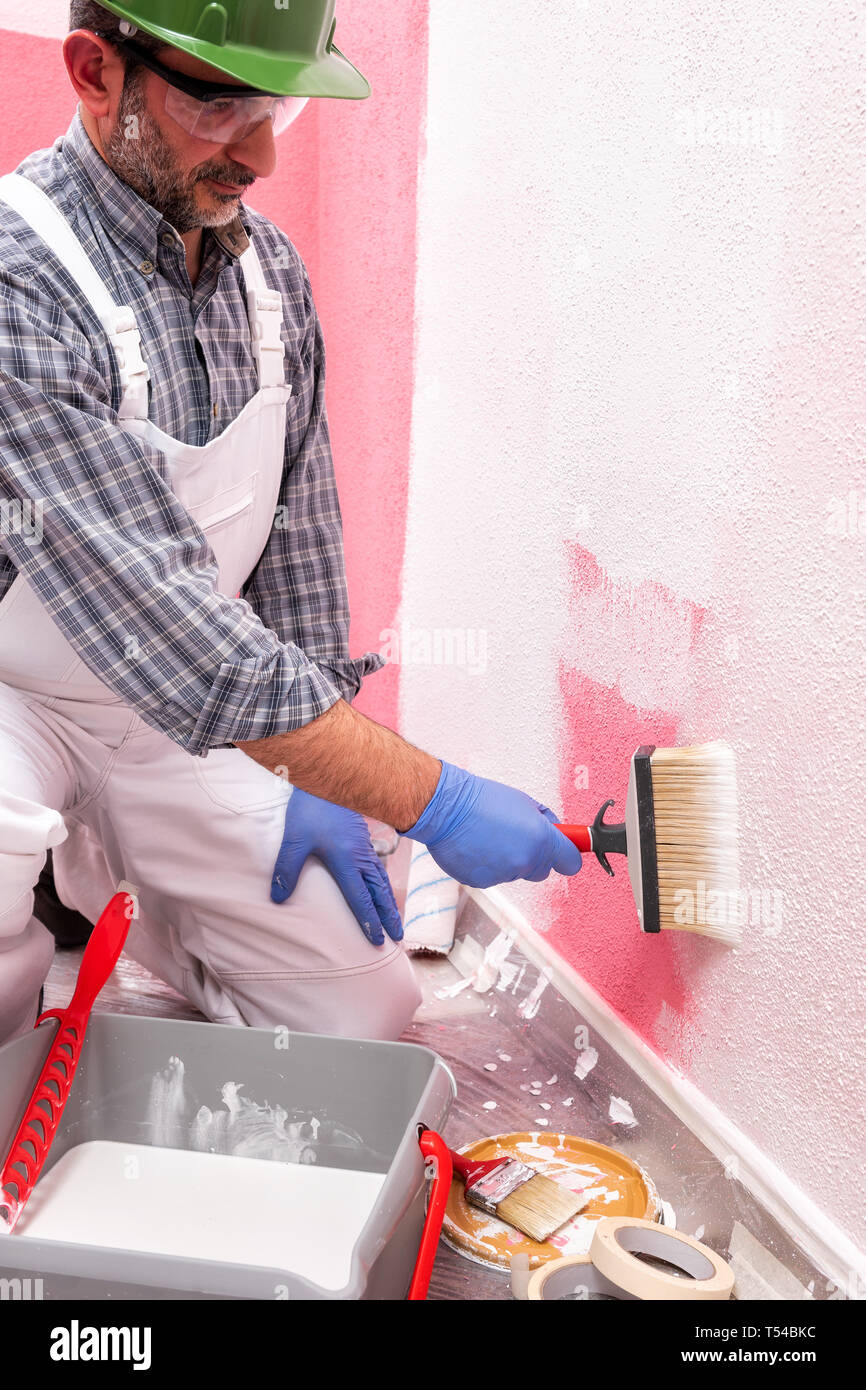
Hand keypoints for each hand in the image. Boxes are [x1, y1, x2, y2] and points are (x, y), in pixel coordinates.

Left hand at [271, 788, 403, 945]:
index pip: (361, 899)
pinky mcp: (362, 839)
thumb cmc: (310, 808)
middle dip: (389, 917)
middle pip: (380, 893)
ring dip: (389, 902)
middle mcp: (360, 857)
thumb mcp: (294, 840)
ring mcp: (364, 847)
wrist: (328, 776)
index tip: (377, 941)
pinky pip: (378, 868)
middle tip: (399, 938)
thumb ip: (286, 871)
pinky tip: (382, 888)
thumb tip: (278, 898)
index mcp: (346, 861)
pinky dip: (384, 884)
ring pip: (382, 880)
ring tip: (396, 919)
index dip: (369, 921)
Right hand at [400, 762, 581, 888]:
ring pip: (515, 873)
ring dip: (508, 860)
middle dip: (534, 857)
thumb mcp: (524, 801)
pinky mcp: (483, 883)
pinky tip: (477, 846)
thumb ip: (545, 822)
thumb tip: (556, 833)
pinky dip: (488, 866)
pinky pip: (494, 877)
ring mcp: (503, 875)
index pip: (571, 862)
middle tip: (516, 837)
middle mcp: (525, 861)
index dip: (567, 856)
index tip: (565, 853)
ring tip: (489, 836)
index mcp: (541, 839)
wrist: (445, 808)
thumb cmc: (481, 800)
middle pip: (542, 871)